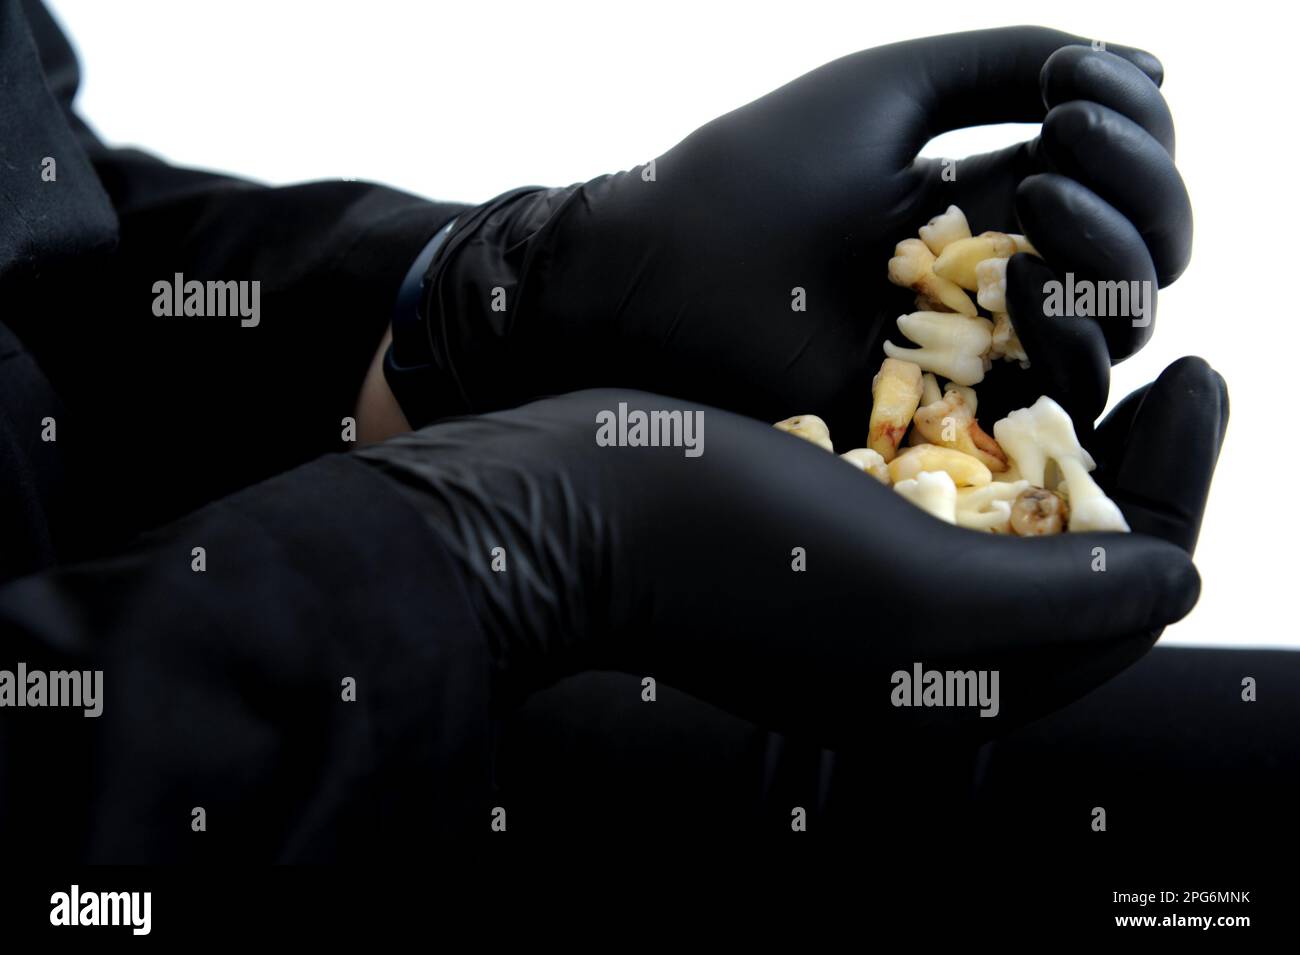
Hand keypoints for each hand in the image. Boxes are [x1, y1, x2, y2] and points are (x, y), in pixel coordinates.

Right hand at [354, 358, 1225, 742]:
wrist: (565, 508)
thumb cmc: (727, 544)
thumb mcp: (913, 588)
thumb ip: (1064, 599)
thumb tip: (1178, 575)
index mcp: (947, 689)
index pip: (1114, 598)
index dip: (1177, 489)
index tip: (1198, 381)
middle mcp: (912, 655)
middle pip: (1071, 562)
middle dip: (1131, 467)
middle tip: (1169, 361)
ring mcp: (859, 595)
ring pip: (1004, 520)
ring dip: (1058, 444)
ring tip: (1088, 359)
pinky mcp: (816, 538)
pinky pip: (933, 491)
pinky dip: (979, 437)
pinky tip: (989, 376)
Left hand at [415, 27, 1189, 437]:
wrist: (666, 272)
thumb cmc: (759, 175)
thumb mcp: (891, 91)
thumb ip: (1009, 65)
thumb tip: (1151, 66)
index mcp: (993, 200)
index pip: (1124, 177)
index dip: (1135, 131)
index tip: (1073, 89)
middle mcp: (1003, 278)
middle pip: (1147, 250)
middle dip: (1140, 189)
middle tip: (1063, 141)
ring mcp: (985, 352)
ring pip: (1125, 321)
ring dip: (1116, 251)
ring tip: (1039, 193)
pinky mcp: (959, 418)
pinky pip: (1068, 392)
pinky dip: (1076, 332)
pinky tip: (1024, 275)